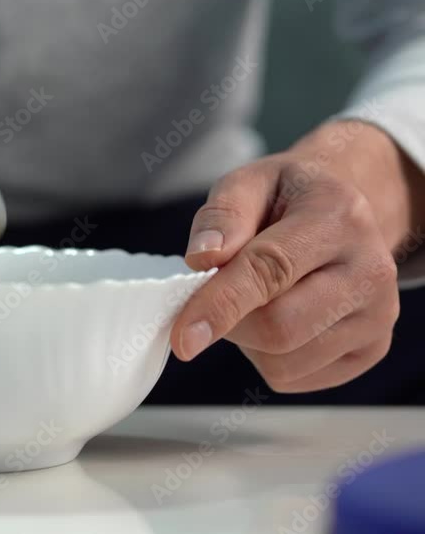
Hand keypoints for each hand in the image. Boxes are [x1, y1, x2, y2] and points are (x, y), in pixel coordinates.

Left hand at [170, 121, 423, 392]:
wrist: (342, 215)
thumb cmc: (285, 200)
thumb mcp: (249, 183)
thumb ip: (223, 215)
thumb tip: (203, 258)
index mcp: (337, 217)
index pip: (270, 271)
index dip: (220, 305)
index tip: (182, 337)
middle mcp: (370, 270)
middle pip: (278, 328)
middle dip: (229, 320)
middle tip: (218, 293)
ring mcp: (378, 317)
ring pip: (282, 362)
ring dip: (246, 340)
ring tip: (256, 299)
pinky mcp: (371, 351)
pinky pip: (293, 378)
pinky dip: (267, 357)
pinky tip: (279, 318)